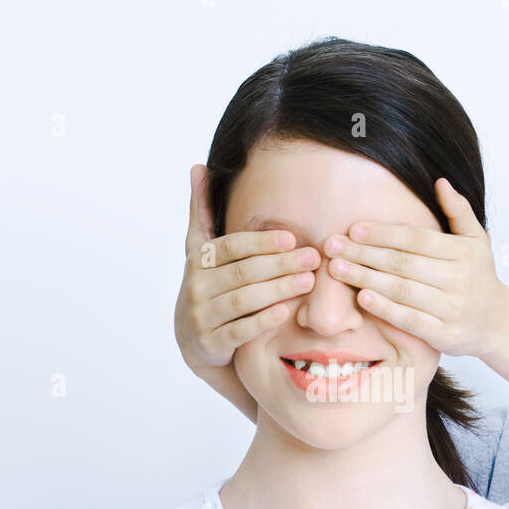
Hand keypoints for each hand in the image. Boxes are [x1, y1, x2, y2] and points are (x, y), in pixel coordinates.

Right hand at [175, 164, 319, 371]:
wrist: (195, 341)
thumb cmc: (208, 286)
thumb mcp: (200, 250)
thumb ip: (201, 211)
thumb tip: (197, 165)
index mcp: (198, 259)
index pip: (231, 246)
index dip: (261, 242)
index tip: (292, 238)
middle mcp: (196, 286)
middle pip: (242, 272)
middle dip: (280, 264)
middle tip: (314, 258)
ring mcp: (202, 316)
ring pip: (243, 300)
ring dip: (278, 289)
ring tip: (308, 281)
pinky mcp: (211, 343)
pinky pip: (240, 331)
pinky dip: (263, 321)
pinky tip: (287, 311)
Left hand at [321, 177, 505, 357]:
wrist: (497, 323)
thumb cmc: (478, 277)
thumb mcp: (476, 240)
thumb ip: (459, 211)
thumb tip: (441, 182)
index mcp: (464, 252)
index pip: (416, 239)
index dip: (383, 233)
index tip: (353, 229)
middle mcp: (459, 279)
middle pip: (403, 264)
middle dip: (364, 254)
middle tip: (332, 246)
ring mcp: (452, 308)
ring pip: (402, 290)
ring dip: (366, 278)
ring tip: (338, 269)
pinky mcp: (445, 334)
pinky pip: (409, 319)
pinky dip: (384, 308)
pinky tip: (361, 297)